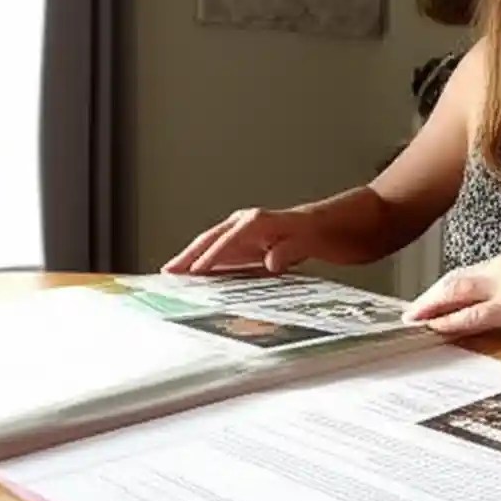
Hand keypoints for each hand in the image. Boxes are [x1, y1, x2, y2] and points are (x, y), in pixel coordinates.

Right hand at [162, 207, 322, 274]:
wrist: (333, 224)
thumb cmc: (322, 230)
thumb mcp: (310, 239)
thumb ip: (289, 248)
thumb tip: (269, 261)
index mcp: (257, 222)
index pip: (225, 241)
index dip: (208, 258)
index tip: (192, 273)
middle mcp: (246, 224)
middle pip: (209, 241)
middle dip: (187, 257)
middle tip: (167, 273)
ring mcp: (244, 234)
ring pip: (211, 247)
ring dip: (192, 261)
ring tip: (173, 277)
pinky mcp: (246, 245)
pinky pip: (220, 255)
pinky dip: (206, 265)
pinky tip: (197, 278)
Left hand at [403, 252, 500, 335]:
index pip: (467, 274)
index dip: (444, 288)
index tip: (430, 299)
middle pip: (453, 280)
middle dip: (428, 296)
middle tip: (410, 312)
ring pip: (455, 293)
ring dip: (430, 307)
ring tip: (413, 320)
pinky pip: (474, 315)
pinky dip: (451, 321)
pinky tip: (437, 327)